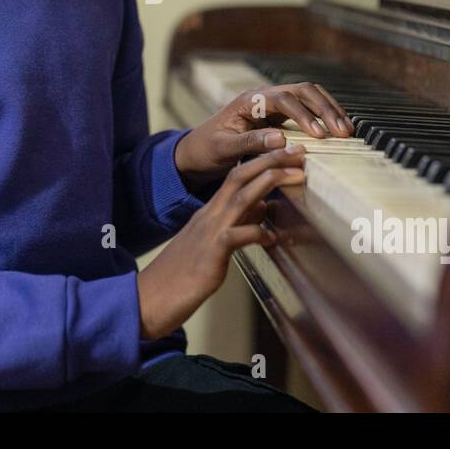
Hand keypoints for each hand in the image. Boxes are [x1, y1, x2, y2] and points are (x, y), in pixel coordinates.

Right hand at [138, 144, 306, 339]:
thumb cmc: (184, 275)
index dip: (263, 162)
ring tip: (295, 174)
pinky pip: (237, 236)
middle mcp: (209, 216)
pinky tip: (273, 238)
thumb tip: (264, 208)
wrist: (152, 298)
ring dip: (269, 182)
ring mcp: (209, 232)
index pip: (237, 176)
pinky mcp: (210, 254)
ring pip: (241, 197)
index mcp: (210, 212)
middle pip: (240, 176)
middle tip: (298, 150)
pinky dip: (258, 232)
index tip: (287, 154)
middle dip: (270, 160)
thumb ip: (238, 223)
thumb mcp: (214, 243)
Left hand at [173, 80, 352, 189]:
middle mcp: (263, 96)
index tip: (319, 135)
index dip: (304, 115)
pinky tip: (338, 129)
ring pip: (309, 95)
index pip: (283, 99)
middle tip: (343, 132)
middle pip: (302, 91)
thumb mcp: (224, 148)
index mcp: (249, 100)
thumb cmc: (208, 149)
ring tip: (348, 130)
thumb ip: (251, 142)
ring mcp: (273, 103)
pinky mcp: (280, 113)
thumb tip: (282, 139)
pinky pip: (307, 107)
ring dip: (329, 110)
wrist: (198, 150)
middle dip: (325, 109)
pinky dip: (324, 115)